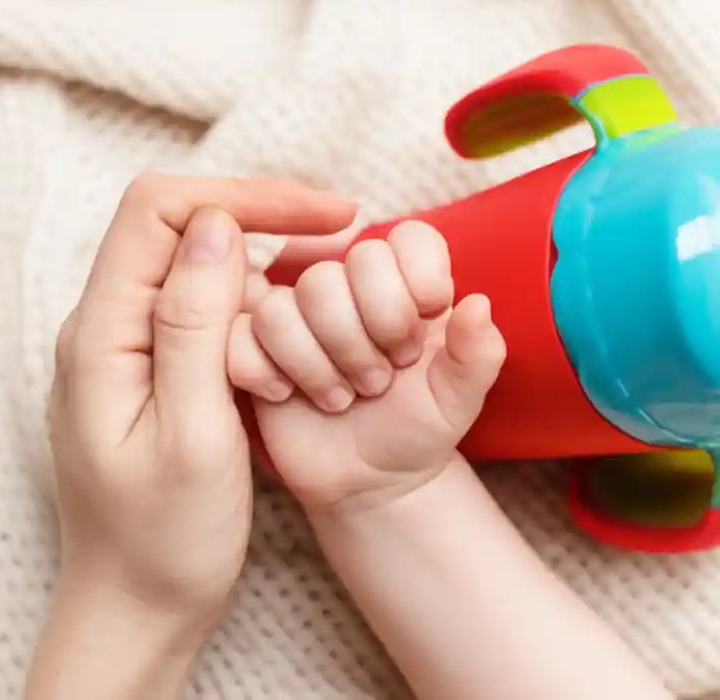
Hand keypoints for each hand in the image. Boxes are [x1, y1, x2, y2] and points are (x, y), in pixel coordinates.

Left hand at [26, 174, 354, 699]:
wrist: (135, 608)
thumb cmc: (162, 540)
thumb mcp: (193, 436)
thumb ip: (196, 328)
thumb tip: (215, 228)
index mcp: (100, 336)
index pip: (161, 211)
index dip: (248, 195)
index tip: (328, 214)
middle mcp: (103, 328)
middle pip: (177, 224)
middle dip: (261, 211)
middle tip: (341, 226)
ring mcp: (124, 348)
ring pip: (192, 262)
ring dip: (261, 254)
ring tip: (330, 272)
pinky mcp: (148, 370)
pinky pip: (198, 305)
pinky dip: (251, 295)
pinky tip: (297, 314)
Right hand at [229, 221, 506, 513]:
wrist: (372, 481)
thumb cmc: (419, 427)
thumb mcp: (461, 398)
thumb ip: (479, 353)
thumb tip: (478, 304)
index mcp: (405, 281)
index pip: (406, 237)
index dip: (416, 281)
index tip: (425, 327)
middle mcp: (347, 286)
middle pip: (331, 273)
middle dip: (362, 341)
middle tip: (381, 380)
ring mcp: (294, 313)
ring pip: (283, 307)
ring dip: (320, 366)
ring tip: (344, 397)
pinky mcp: (250, 345)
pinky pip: (239, 338)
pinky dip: (270, 376)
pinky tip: (292, 397)